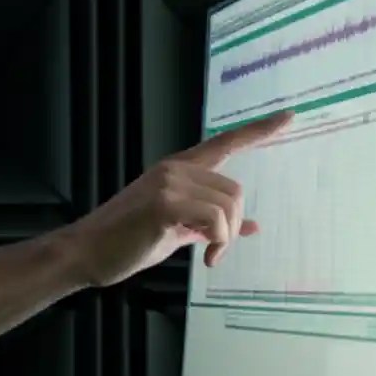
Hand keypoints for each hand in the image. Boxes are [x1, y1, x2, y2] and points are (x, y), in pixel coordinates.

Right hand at [61, 110, 292, 286]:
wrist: (86, 252)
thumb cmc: (127, 242)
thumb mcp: (177, 231)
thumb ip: (210, 223)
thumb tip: (250, 227)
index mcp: (178, 169)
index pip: (225, 142)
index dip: (258, 130)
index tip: (289, 117)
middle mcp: (176, 168)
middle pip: (235, 190)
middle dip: (232, 226)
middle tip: (215, 250)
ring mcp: (169, 182)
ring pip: (228, 205)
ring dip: (225, 237)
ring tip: (207, 254)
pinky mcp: (164, 202)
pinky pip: (214, 219)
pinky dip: (218, 242)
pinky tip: (206, 257)